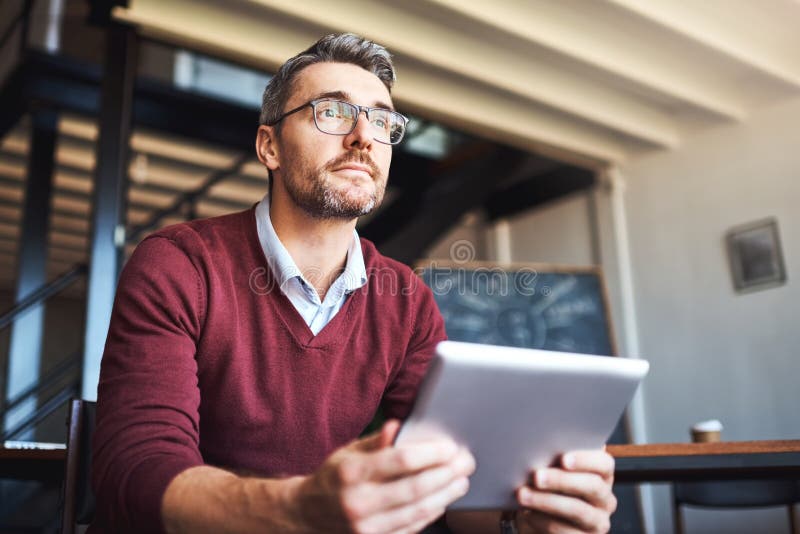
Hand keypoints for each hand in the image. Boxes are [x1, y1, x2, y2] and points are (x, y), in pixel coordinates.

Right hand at [293, 420, 474, 533]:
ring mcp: (365, 527)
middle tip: (466, 462)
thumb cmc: (332, 479)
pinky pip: (410, 529)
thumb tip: (399, 426)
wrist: (305, 516)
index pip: (400, 460)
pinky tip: (442, 502)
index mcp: (351, 472)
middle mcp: (358, 501)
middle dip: (447, 474)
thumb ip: (375, 442)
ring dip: (445, 495)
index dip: (431, 454)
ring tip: (461, 482)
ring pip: (417, 511)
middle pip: (415, 488)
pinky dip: (430, 515)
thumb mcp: (347, 453)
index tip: (450, 446)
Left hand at [515, 449, 616, 533]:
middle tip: (536, 476)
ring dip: (547, 501)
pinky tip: (528, 512)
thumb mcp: (554, 469)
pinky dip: (543, 521)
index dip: (586, 460)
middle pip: (592, 486)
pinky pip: (566, 531)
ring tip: (523, 494)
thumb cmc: (549, 486)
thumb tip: (538, 444)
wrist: (541, 518)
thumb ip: (555, 458)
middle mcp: (605, 499)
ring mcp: (597, 522)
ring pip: (578, 510)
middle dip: (562, 480)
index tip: (563, 459)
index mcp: (602, 475)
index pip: (604, 464)